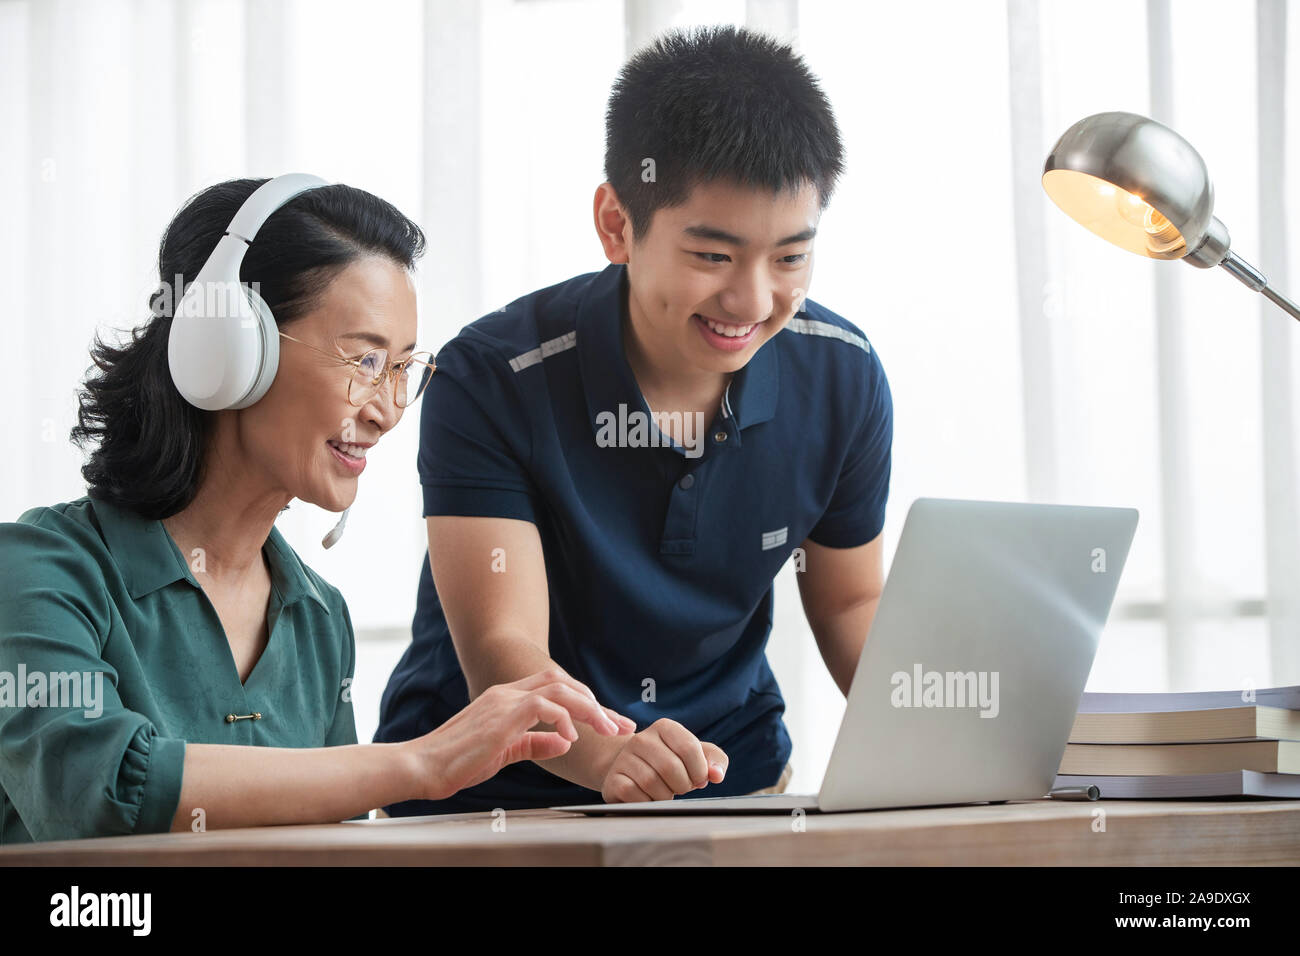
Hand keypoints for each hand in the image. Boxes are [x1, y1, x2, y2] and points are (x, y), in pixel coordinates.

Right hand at [411, 668, 634, 800]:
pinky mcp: (500, 716)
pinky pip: (543, 706)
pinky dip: (562, 720)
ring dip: (589, 709)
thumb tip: (564, 742)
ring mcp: (504, 700)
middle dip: (598, 705)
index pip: (558, 692)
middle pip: (565, 684)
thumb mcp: (505, 753)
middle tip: (622, 727)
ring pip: (559, 688)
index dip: (589, 706)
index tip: (613, 724)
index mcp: (508, 698)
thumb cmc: (457, 762)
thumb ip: (534, 744)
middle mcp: (508, 692)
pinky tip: (569, 740)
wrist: (421, 766)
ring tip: (607, 731)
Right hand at [600, 718, 727, 801]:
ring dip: (666, 796)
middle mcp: (641, 738)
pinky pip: (635, 796)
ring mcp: (624, 758)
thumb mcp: (696, 756)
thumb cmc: (671, 762)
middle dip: (683, 785)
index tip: (698, 778)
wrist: (632, 770)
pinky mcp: (613, 779)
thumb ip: (714, 760)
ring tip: (665, 792)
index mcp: (665, 727)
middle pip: (671, 767)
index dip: (699, 770)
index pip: (689, 747)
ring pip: (652, 783)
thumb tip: (717, 775)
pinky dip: (648, 802)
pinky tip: (649, 797)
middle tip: (680, 787)